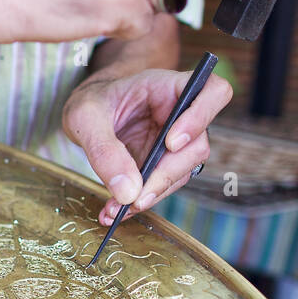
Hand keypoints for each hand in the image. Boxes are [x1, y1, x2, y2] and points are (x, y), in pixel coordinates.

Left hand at [62, 67, 233, 222]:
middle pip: (197, 146)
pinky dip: (138, 202)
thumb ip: (103, 149)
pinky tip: (113, 211)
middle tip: (135, 197)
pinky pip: (161, 187)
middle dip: (166, 175)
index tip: (171, 142)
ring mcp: (176, 143)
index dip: (200, 117)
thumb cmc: (91, 102)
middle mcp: (181, 115)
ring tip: (115, 209)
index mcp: (169, 87)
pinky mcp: (163, 166)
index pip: (212, 92)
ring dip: (150, 195)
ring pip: (182, 173)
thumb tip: (127, 192)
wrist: (86, 114)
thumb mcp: (85, 117)